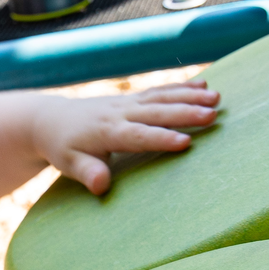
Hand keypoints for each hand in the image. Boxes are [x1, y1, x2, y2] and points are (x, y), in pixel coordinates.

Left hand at [33, 81, 218, 195]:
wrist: (52, 119)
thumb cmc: (63, 148)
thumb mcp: (69, 164)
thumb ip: (87, 173)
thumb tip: (101, 185)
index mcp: (107, 132)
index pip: (138, 136)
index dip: (161, 139)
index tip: (186, 143)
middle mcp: (120, 113)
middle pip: (156, 112)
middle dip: (185, 113)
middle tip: (213, 116)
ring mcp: (128, 103)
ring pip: (162, 97)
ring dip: (190, 96)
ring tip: (217, 98)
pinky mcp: (133, 98)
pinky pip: (159, 91)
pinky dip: (181, 87)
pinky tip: (204, 84)